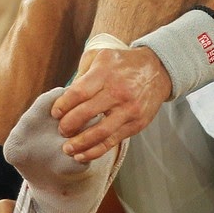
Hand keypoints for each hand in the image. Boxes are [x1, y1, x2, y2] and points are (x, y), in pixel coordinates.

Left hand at [51, 47, 171, 160]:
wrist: (158, 70)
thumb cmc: (124, 64)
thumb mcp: (102, 57)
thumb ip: (83, 74)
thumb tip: (64, 98)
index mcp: (105, 73)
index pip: (78, 93)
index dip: (62, 106)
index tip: (55, 113)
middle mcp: (118, 92)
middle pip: (85, 114)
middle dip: (68, 126)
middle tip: (61, 130)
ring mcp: (129, 109)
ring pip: (99, 133)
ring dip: (79, 144)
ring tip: (67, 148)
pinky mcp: (136, 124)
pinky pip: (112, 141)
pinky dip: (95, 151)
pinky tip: (82, 155)